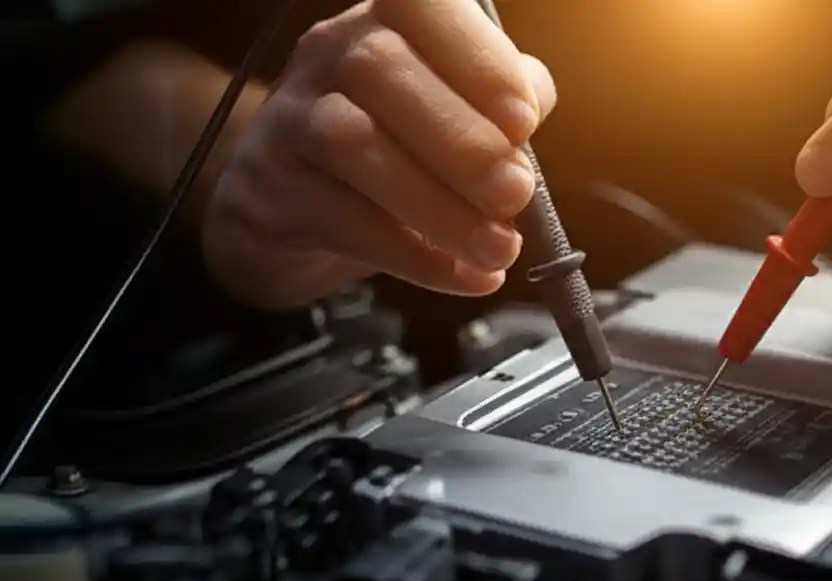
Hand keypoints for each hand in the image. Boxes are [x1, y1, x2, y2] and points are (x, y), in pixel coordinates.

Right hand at [202, 0, 555, 308]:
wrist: (292, 214)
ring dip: (438, 204)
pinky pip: (342, 219)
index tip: (524, 121)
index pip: (421, 6)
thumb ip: (496, 105)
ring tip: (496, 247)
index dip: (476, 58)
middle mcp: (330, 53)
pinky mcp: (272, 191)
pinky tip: (464, 276)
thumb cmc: (391, 153)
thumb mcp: (451, 117)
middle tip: (514, 195)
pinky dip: (414, 255)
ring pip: (352, 142)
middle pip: (383, 71)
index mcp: (387, 22)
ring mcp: (291, 118)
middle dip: (463, 141)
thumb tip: (533, 104)